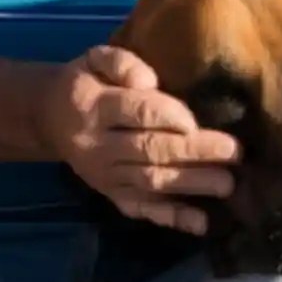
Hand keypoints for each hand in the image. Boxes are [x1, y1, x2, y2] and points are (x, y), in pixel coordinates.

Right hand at [38, 45, 241, 234]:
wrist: (48, 118)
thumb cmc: (85, 82)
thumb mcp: (95, 59)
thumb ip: (121, 63)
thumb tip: (148, 81)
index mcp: (94, 107)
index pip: (137, 112)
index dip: (170, 116)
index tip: (198, 121)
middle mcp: (98, 146)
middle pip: (150, 150)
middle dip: (194, 153)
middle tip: (233, 152)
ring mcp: (105, 176)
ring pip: (151, 182)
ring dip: (190, 184)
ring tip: (226, 183)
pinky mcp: (111, 195)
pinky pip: (142, 209)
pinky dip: (171, 218)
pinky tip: (200, 222)